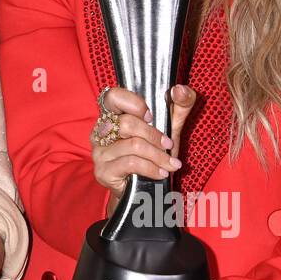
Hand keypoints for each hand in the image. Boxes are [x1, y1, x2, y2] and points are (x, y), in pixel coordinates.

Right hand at [91, 84, 197, 201]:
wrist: (144, 189)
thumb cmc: (155, 152)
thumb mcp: (172, 126)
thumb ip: (181, 104)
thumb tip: (180, 90)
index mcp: (113, 115)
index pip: (112, 97)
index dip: (132, 103)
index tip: (151, 116)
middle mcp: (101, 131)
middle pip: (126, 123)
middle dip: (154, 136)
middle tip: (169, 145)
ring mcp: (99, 151)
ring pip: (133, 145)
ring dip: (158, 156)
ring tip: (171, 164)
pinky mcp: (102, 171)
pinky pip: (130, 163)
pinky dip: (151, 168)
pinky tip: (161, 173)